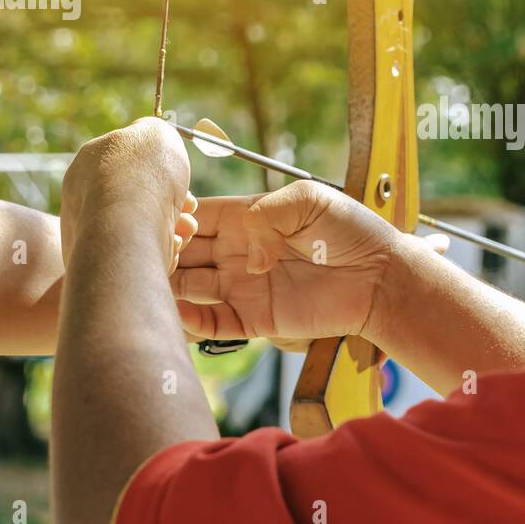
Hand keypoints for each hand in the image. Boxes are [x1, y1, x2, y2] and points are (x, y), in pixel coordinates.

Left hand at [60, 118, 196, 269]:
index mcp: (88, 162)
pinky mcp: (97, 264)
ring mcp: (85, 233)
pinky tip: (168, 248)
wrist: (126, 232)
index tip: (182, 179)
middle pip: (136, 198)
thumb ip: (154, 132)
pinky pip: (135, 254)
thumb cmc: (144, 176)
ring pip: (139, 228)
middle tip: (189, 209)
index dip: (161, 170)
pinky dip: (155, 250)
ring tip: (185, 230)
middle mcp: (80, 197)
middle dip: (169, 203)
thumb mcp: (156, 133)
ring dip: (169, 228)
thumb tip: (153, 137)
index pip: (128, 164)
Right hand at [171, 181, 446, 349]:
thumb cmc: (351, 231)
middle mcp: (236, 252)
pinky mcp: (256, 319)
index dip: (172, 216)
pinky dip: (191, 321)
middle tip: (141, 252)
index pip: (195, 215)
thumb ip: (268, 214)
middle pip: (183, 252)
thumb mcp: (310, 200)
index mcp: (245, 219)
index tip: (153, 217)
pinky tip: (176, 312)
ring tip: (145, 282)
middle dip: (161, 251)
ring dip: (166, 285)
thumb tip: (247, 257)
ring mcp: (242, 286)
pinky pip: (214, 323)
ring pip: (188, 288)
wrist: (382, 276)